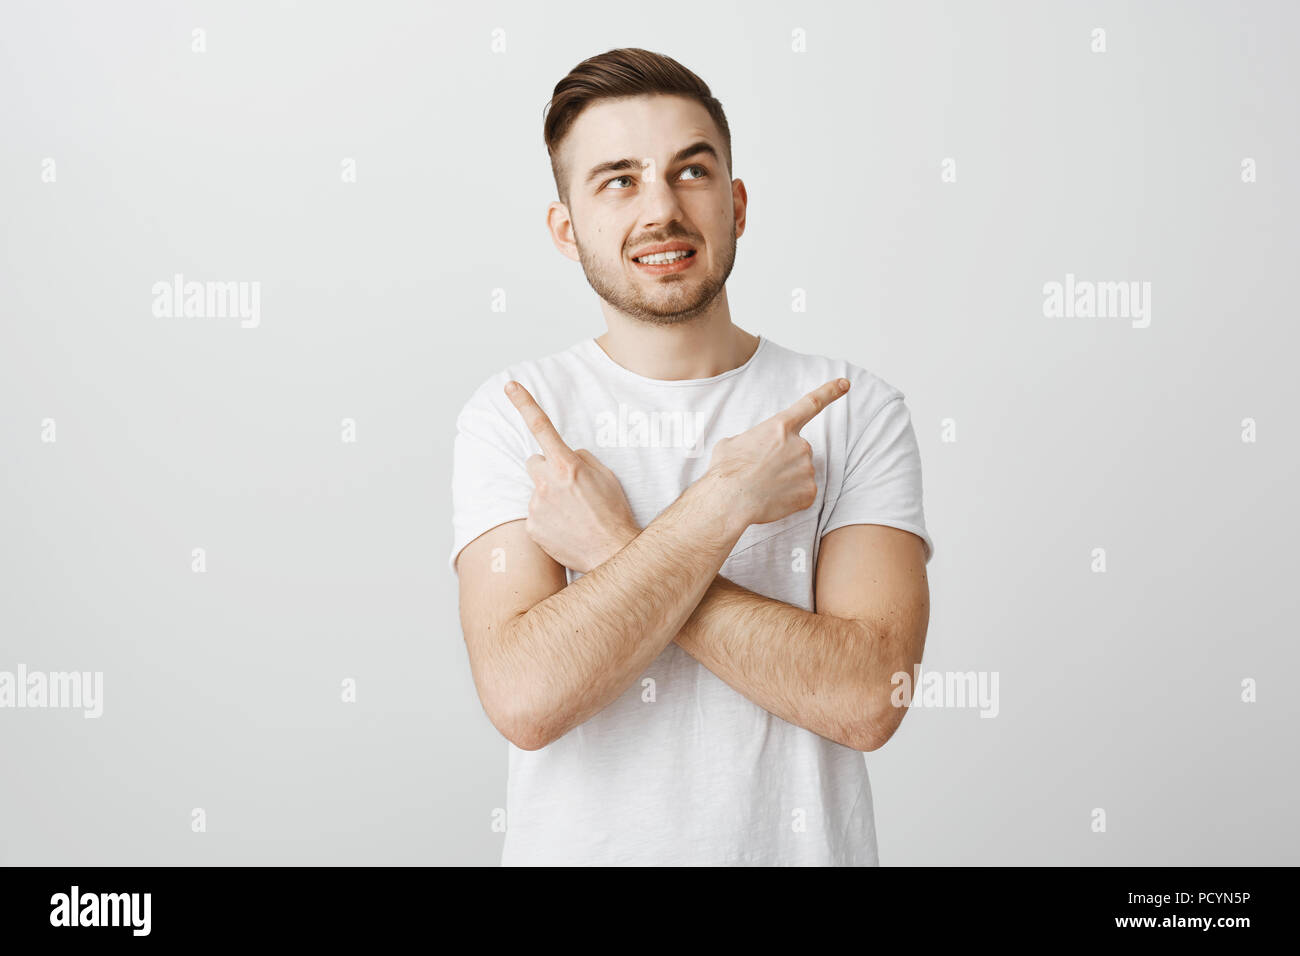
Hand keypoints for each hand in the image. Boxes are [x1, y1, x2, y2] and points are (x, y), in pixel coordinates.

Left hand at [504, 380, 640, 573]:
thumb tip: (567, 457)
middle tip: (569, 487)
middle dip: (547, 470)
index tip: (509, 386)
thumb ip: (581, 459)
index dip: (524, 403)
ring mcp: (536, 506)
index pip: (541, 427)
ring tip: (572, 513)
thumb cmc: (613, 513)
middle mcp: (547, 483)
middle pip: (535, 463)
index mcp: (567, 465)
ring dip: (549, 495)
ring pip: (536, 490)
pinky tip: (565, 528)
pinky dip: (547, 518)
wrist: (612, 552)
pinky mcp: (532, 527)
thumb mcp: (606, 476)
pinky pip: (534, 513)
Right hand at [705, 377, 849, 527]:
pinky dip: (790, 497)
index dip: (830, 392)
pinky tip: (773, 499)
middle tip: (762, 472)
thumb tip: (753, 448)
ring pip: (800, 472)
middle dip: (784, 460)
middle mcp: (799, 444)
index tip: (845, 383)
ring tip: (763, 487)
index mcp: (780, 427)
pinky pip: (803, 493)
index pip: (811, 403)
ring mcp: (807, 468)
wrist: (729, 500)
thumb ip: (753, 440)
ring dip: (786, 479)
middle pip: (798, 450)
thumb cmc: (726, 471)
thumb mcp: (732, 442)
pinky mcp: (809, 491)